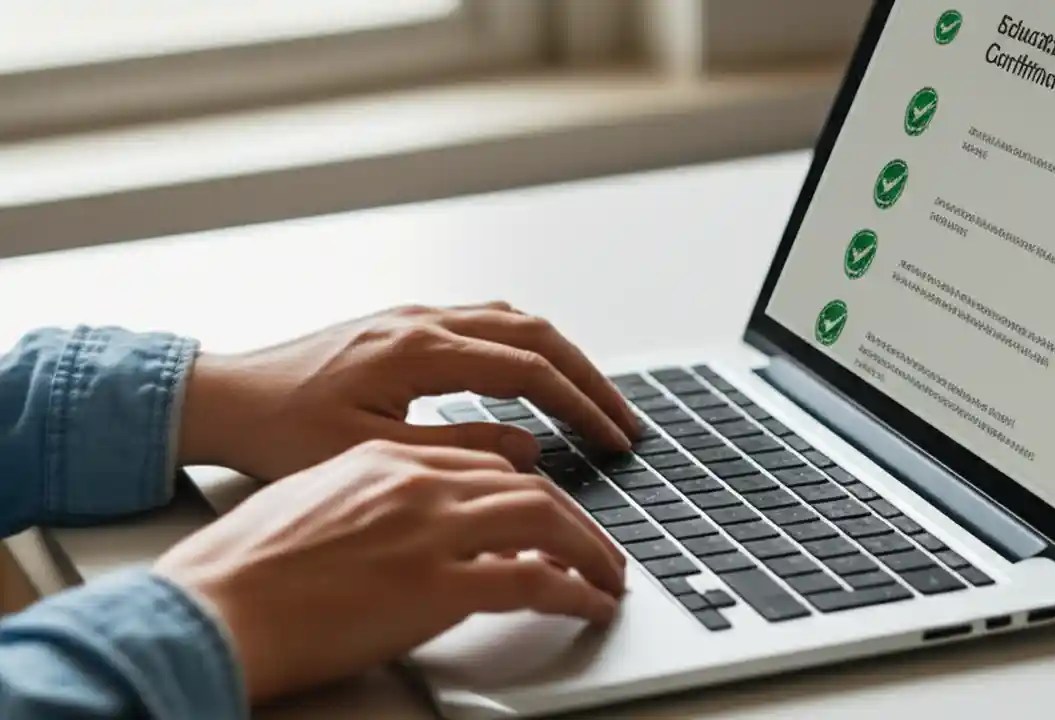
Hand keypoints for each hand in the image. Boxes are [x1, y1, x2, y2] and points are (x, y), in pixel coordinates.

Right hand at [155, 440, 626, 701]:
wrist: (208, 606)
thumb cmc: (246, 565)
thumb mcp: (319, 503)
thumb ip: (382, 499)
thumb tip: (423, 522)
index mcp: (386, 457)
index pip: (486, 462)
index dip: (531, 490)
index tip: (551, 513)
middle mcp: (416, 481)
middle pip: (528, 483)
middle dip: (576, 516)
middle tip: (600, 545)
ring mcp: (428, 529)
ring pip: (544, 518)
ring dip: (590, 548)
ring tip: (609, 575)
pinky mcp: (435, 586)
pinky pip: (533, 581)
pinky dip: (574, 590)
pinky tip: (589, 604)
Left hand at [178, 303, 639, 479]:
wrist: (224, 399)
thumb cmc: (281, 433)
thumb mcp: (372, 454)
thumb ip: (458, 449)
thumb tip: (528, 447)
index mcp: (420, 351)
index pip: (528, 371)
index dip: (580, 406)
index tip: (614, 438)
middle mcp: (423, 322)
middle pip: (534, 334)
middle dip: (588, 377)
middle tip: (622, 418)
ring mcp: (413, 317)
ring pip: (512, 321)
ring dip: (561, 357)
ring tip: (591, 397)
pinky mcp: (401, 326)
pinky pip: (484, 322)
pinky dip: (525, 346)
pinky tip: (532, 373)